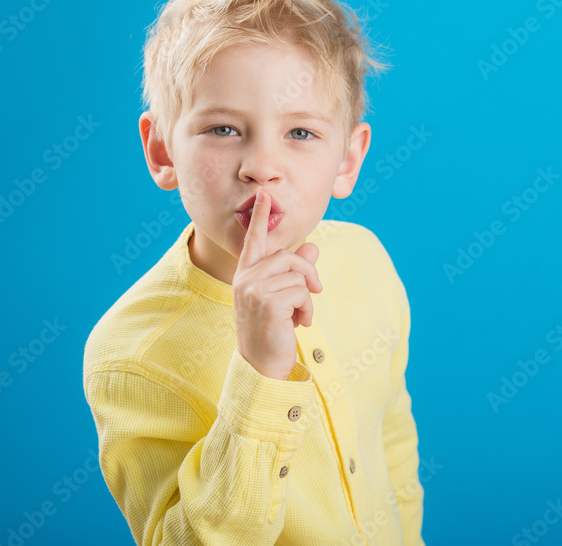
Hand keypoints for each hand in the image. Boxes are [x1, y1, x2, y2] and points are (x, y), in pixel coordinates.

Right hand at [231, 189, 322, 380]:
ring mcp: (254, 289)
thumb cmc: (272, 332)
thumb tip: (312, 247)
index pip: (253, 240)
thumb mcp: (284, 299)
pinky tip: (299, 325)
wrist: (261, 366)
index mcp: (246, 275)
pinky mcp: (267, 302)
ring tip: (299, 318)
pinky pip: (301, 292)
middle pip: (289, 256)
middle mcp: (246, 278)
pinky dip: (307, 309)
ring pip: (298, 275)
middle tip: (315, 295)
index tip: (264, 195)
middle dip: (309, 275)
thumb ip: (295, 272)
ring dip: (307, 299)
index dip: (260, 217)